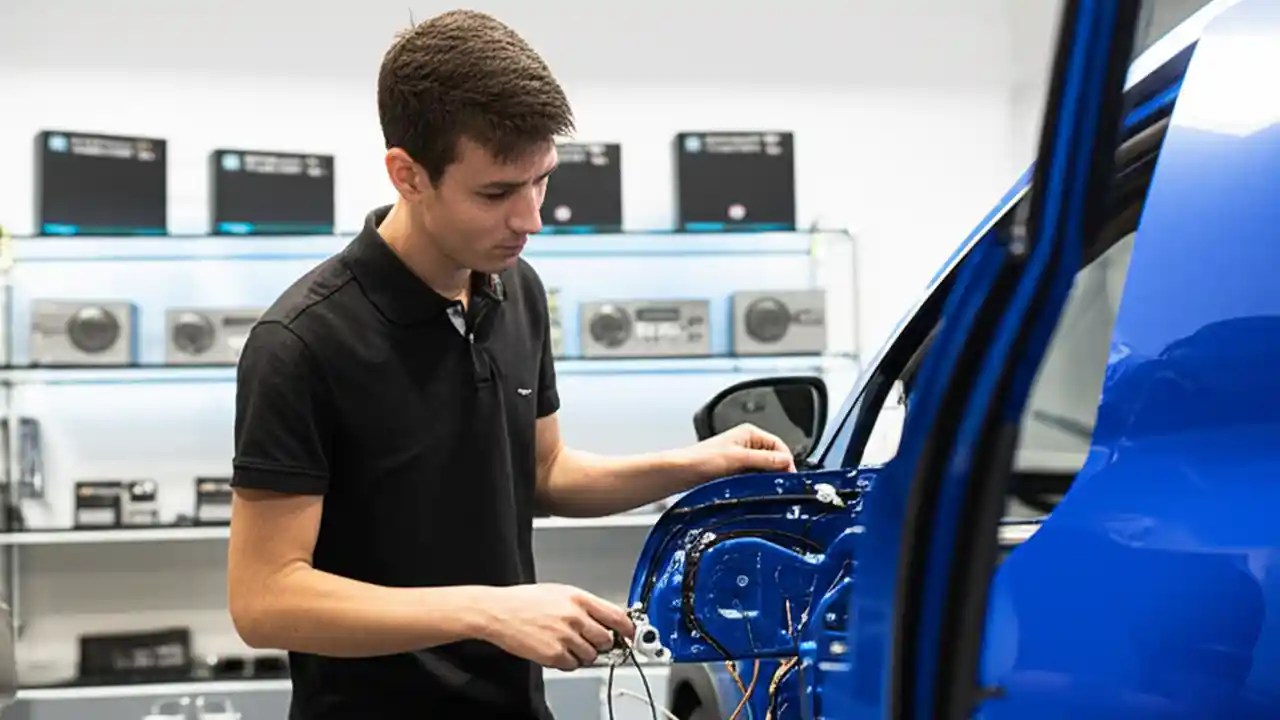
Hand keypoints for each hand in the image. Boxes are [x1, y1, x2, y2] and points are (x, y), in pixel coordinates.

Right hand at [480, 584, 634, 670]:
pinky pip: (573, 665)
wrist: (498, 612)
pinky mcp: (554, 654)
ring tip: (566, 644)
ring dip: (584, 654)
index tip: (630, 635)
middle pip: (606, 639)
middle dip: (601, 643)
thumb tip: (602, 617)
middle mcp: (575, 616)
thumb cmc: (523, 601)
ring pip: (591, 655)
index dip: (627, 628)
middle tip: (591, 641)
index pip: (616, 615)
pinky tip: (556, 651)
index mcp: (578, 598)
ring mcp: (565, 636)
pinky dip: (568, 662)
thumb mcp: (558, 592)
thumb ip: (582, 605)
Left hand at [682, 422, 796, 480]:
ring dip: (763, 479)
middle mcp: (746, 443)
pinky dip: (754, 484)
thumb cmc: (700, 460)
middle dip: (775, 472)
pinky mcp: (733, 470)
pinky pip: (752, 477)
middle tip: (775, 486)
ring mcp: (740, 456)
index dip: (786, 462)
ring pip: (763, 470)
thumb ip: (765, 460)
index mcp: (750, 433)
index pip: (780, 446)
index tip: (788, 479)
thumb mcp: (738, 459)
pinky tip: (750, 490)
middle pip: (773, 458)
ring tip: (760, 488)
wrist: (679, 472)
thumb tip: (786, 462)